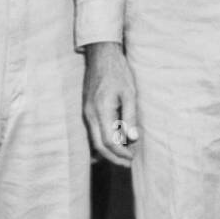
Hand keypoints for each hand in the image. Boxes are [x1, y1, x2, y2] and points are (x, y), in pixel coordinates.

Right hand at [83, 41, 139, 165]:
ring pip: (94, 140)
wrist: (101, 56)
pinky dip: (102, 141)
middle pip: (98, 145)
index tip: (133, 157)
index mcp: (101, 111)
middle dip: (113, 157)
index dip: (121, 152)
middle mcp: (90, 114)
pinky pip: (92, 132)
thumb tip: (133, 139)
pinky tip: (112, 145)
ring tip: (124, 155)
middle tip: (128, 162)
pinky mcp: (87, 109)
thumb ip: (131, 116)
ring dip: (108, 151)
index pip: (108, 141)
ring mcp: (86, 112)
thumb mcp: (130, 93)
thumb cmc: (118, 72)